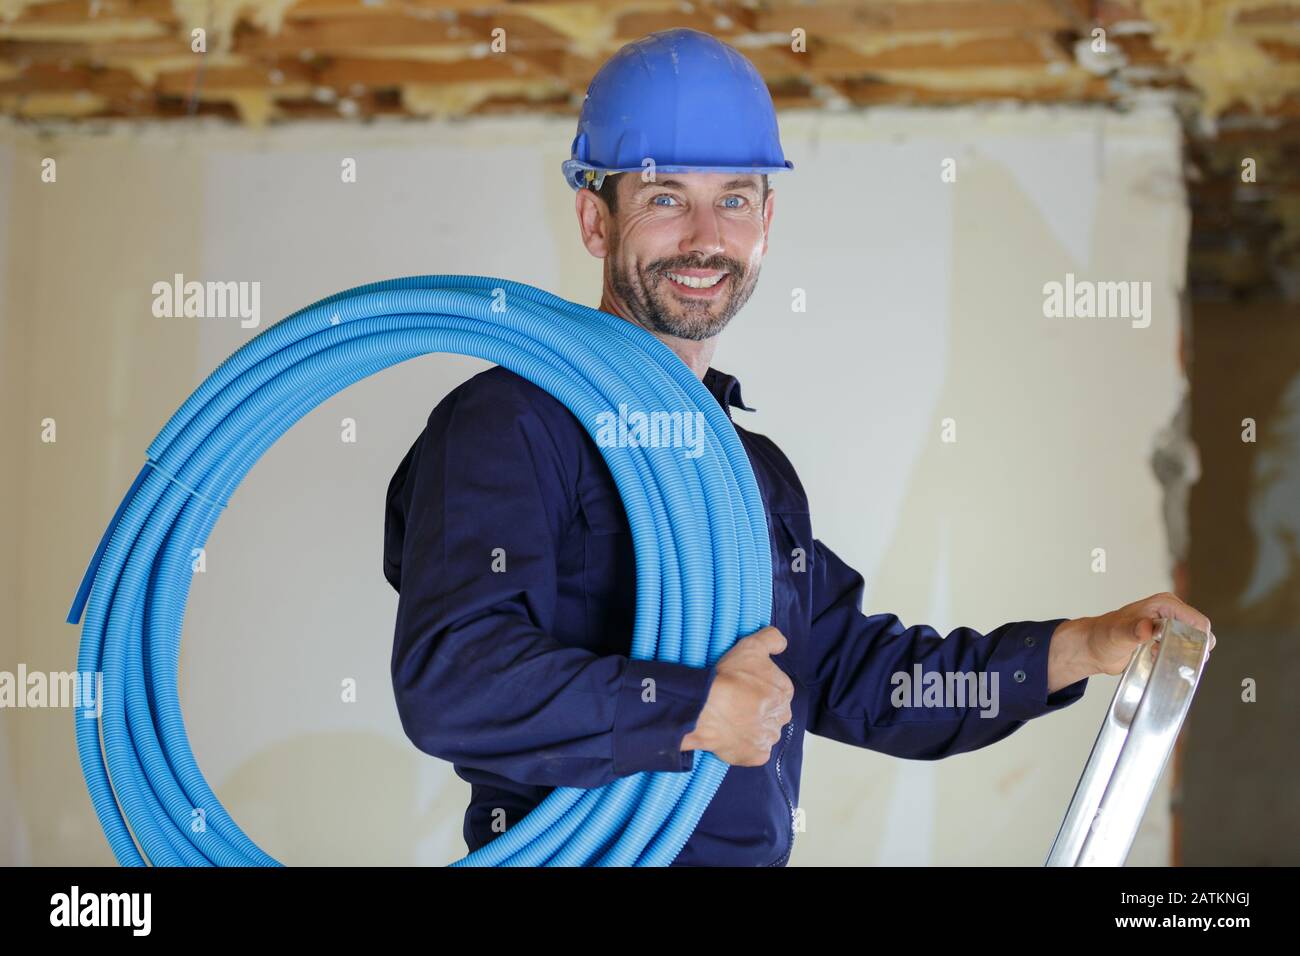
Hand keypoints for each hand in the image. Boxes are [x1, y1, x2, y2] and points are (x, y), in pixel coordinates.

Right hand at [681, 627, 793, 766]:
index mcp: (784, 691)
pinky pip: (754, 752)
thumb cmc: (728, 678)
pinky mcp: (757, 756)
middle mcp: (781, 716)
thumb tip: (782, 644)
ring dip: (751, 728)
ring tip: (729, 720)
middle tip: (735, 704)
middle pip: (773, 713)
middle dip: (758, 710)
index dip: (759, 687)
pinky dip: (744, 746)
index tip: (743, 687)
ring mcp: (769, 738)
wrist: (705, 709)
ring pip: (763, 732)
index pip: (778, 690)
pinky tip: (731, 736)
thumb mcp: (751, 647)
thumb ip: (772, 639)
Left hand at [1052, 592, 1215, 688]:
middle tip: (1169, 656)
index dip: (1197, 638)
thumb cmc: (1102, 636)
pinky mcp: (1165, 640)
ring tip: (1160, 657)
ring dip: (1182, 655)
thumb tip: (1146, 628)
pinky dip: (1175, 658)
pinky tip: (1156, 660)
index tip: (1183, 652)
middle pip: (1199, 634)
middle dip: (1191, 648)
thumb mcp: (1118, 633)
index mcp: (1164, 604)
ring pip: (1192, 644)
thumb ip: (1132, 630)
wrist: (1093, 648)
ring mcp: (1169, 627)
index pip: (1197, 621)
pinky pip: (1182, 651)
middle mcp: (1170, 613)